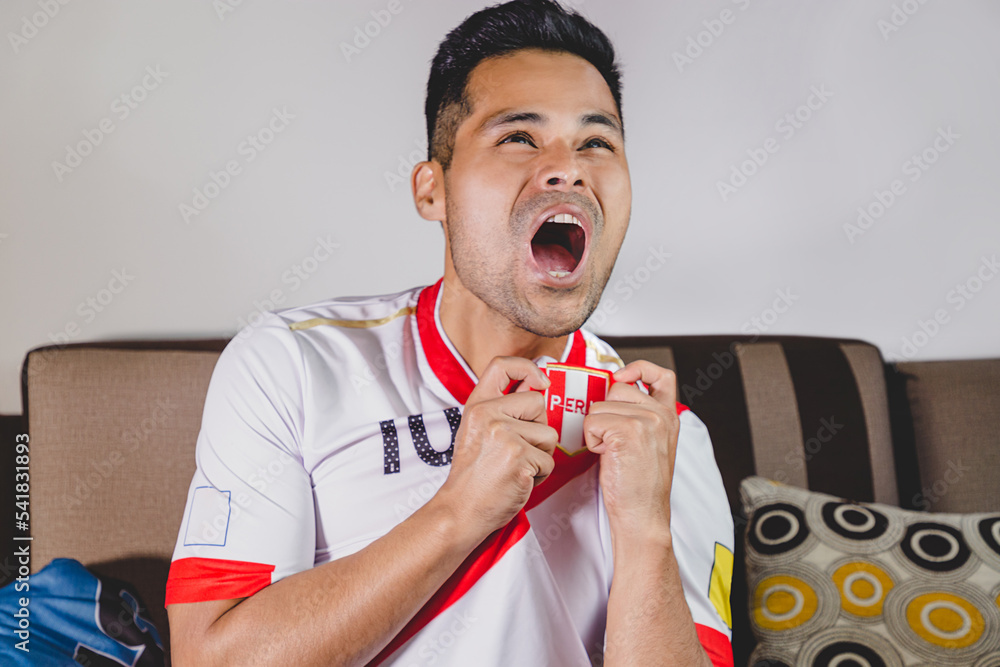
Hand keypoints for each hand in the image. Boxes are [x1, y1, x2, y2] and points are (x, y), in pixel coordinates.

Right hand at [436, 357, 558, 536]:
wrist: (461, 510)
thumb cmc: (473, 476)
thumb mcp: (478, 430)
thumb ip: (502, 408)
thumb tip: (538, 385)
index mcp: (477, 405)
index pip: (502, 365)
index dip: (527, 367)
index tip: (541, 380)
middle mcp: (488, 414)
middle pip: (538, 403)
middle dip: (537, 428)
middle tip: (515, 450)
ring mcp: (503, 435)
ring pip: (549, 434)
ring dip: (540, 455)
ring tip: (515, 467)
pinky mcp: (519, 457)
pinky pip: (549, 461)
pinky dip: (540, 475)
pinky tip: (518, 480)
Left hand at [583, 361, 679, 538]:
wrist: (642, 516)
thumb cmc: (639, 487)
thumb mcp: (650, 444)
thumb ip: (640, 416)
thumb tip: (612, 393)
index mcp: (669, 416)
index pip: (661, 374)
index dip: (639, 369)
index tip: (623, 376)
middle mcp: (661, 415)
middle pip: (616, 389)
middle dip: (606, 412)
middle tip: (615, 442)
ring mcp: (646, 421)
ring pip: (599, 406)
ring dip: (597, 430)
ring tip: (614, 453)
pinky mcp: (627, 431)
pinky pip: (592, 421)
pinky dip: (592, 441)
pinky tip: (608, 457)